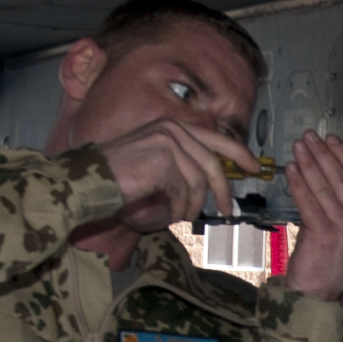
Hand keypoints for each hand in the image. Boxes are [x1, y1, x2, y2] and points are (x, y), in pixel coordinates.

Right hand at [94, 114, 253, 231]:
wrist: (89, 181)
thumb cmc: (117, 179)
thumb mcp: (156, 168)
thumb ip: (182, 169)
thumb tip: (211, 187)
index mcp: (171, 127)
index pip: (215, 137)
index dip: (238, 153)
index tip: (254, 167)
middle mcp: (172, 129)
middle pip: (212, 163)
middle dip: (222, 190)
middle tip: (226, 210)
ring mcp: (168, 142)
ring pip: (197, 183)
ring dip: (188, 206)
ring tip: (172, 214)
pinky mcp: (164, 159)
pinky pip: (183, 193)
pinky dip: (175, 209)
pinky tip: (159, 211)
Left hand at [278, 131, 342, 296]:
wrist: (316, 290)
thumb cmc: (327, 257)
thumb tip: (326, 166)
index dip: (342, 154)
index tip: (329, 138)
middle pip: (340, 178)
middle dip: (322, 153)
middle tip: (308, 136)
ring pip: (323, 187)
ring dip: (308, 163)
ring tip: (297, 148)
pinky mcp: (323, 235)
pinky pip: (308, 201)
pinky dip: (297, 183)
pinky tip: (290, 170)